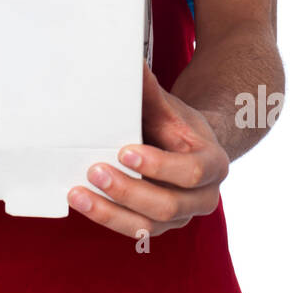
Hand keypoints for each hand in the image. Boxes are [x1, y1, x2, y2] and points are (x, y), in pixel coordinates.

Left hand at [67, 61, 229, 239]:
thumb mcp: (168, 107)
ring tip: (78, 194)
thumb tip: (128, 62)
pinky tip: (84, 202)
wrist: (187, 148)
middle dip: (128, 191)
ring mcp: (182, 217)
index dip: (158, 166)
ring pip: (148, 226)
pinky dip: (107, 218)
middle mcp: (203, 197)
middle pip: (168, 205)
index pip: (190, 172)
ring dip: (110, 211)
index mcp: (213, 165)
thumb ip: (149, 91)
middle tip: (95, 171)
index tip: (124, 151)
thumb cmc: (176, 126)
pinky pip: (133, 230)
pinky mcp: (159, 226)